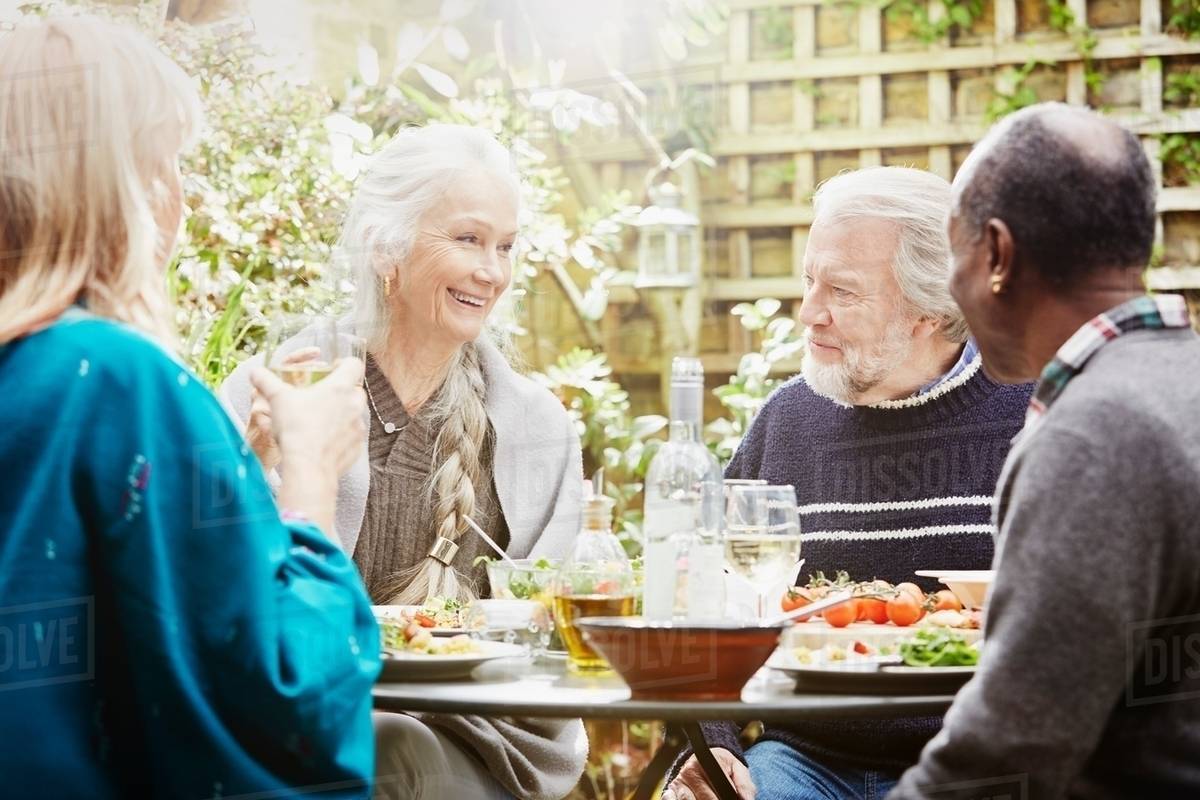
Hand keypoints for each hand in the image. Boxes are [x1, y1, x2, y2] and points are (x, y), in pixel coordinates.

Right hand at [249, 355, 365, 478]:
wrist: (308, 467)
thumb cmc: (295, 429)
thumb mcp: (277, 399)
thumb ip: (265, 381)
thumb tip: (255, 372)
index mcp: (340, 387)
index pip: (354, 365)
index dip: (344, 364)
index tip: (331, 369)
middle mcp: (355, 404)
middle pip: (355, 389)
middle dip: (342, 390)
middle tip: (322, 396)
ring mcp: (359, 426)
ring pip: (355, 413)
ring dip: (343, 412)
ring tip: (320, 420)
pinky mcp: (358, 446)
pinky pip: (353, 435)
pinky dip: (343, 434)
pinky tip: (324, 439)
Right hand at [665, 748, 755, 799]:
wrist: (704, 754)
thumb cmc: (724, 765)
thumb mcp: (738, 769)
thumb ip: (744, 785)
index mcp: (707, 764)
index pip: (718, 793)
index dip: (725, 799)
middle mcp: (690, 772)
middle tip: (720, 798)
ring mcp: (679, 782)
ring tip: (707, 799)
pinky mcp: (671, 789)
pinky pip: (672, 799)